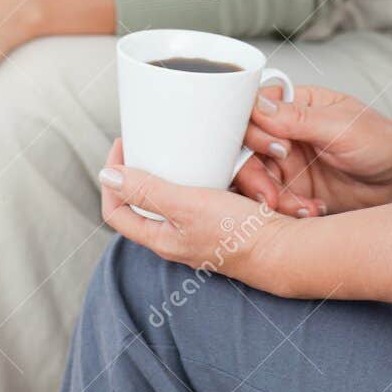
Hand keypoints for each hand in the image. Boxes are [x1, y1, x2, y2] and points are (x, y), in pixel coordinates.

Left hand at [98, 138, 287, 282]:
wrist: (283, 249)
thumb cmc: (238, 235)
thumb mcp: (187, 205)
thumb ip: (146, 192)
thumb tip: (107, 176)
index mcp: (159, 237)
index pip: (116, 211)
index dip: (112, 177)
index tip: (124, 145)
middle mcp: (175, 237)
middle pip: (144, 201)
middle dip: (146, 170)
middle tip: (150, 143)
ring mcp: (198, 230)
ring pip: (177, 195)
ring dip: (179, 171)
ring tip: (184, 149)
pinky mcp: (220, 222)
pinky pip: (205, 193)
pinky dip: (206, 175)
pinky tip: (215, 162)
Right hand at [232, 84, 391, 215]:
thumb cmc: (382, 142)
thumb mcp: (341, 127)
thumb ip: (297, 119)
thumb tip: (257, 105)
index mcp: (295, 106)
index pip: (252, 111)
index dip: (251, 131)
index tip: (272, 149)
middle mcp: (285, 134)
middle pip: (244, 149)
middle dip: (253, 174)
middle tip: (270, 193)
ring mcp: (287, 164)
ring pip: (253, 179)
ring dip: (268, 197)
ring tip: (296, 208)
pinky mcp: (293, 192)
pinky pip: (270, 202)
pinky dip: (283, 211)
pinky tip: (310, 212)